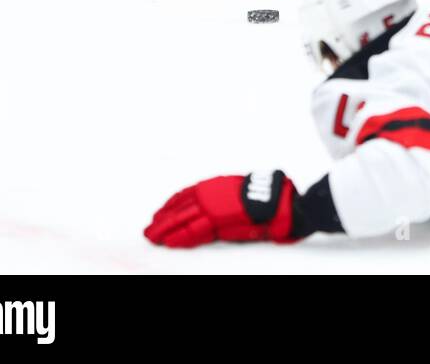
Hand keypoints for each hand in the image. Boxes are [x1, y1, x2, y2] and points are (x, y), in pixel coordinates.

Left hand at [145, 171, 307, 247]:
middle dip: (162, 220)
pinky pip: (194, 230)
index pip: (185, 196)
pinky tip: (169, 242)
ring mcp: (213, 205)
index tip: (159, 214)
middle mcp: (211, 193)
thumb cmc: (266, 202)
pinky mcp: (217, 219)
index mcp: (215, 186)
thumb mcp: (238, 197)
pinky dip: (180, 237)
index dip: (170, 206)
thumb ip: (222, 202)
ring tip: (152, 238)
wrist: (281, 204)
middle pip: (179, 207)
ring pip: (182, 218)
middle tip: (149, 230)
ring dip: (165, 229)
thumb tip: (209, 214)